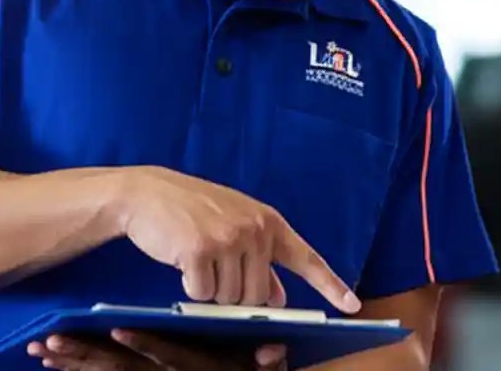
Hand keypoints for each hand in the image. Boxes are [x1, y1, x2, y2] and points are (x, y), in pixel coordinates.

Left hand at [28, 331, 286, 369]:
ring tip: (42, 348)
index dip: (142, 343)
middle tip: (54, 341)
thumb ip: (266, 364)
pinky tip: (49, 359)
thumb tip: (273, 349)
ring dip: (72, 363)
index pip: (166, 356)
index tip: (118, 326)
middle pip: (120, 370)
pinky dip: (74, 369)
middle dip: (87, 356)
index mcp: (193, 370)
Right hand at [118, 167, 359, 312]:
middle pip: (258, 295)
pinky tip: (183, 261)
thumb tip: (279, 297)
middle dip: (234, 292)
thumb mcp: (234, 228)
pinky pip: (203, 294)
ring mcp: (229, 238)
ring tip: (198, 257)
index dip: (331, 285)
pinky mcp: (200, 250)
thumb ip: (261, 261)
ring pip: (231, 298)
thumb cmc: (192, 212)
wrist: (147, 193)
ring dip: (211, 289)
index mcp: (269, 222)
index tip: (353, 306)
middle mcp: (255, 229)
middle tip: (215, 265)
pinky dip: (190, 287)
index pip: (307, 259)